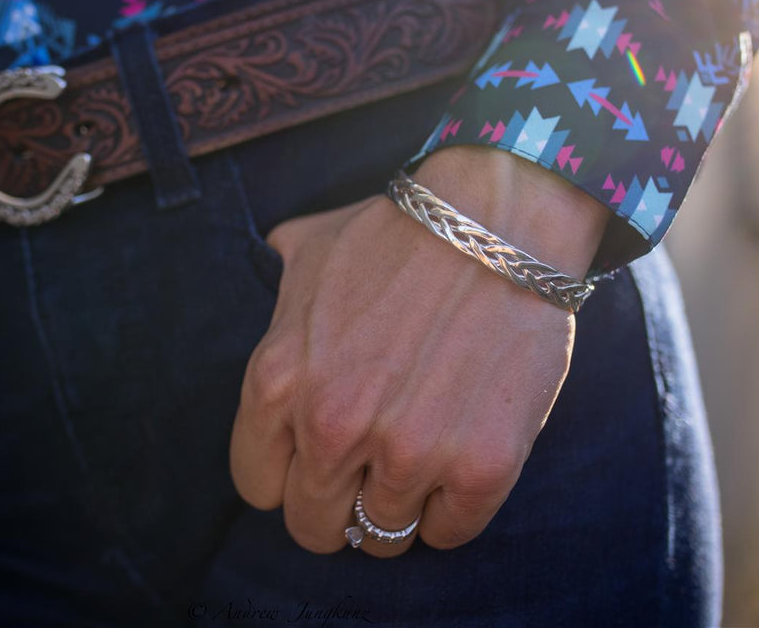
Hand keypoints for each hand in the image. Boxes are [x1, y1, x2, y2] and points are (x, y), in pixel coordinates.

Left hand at [229, 146, 608, 555]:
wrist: (500, 219)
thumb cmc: (400, 230)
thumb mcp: (309, 247)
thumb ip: (277, 280)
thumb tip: (268, 264)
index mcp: (277, 382)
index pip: (258, 487)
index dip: (288, 476)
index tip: (314, 462)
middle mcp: (333, 427)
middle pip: (314, 525)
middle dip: (337, 505)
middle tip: (367, 474)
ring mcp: (408, 452)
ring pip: (383, 538)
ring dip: (397, 509)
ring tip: (418, 466)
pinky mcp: (480, 466)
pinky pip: (450, 533)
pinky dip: (451, 512)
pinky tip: (457, 469)